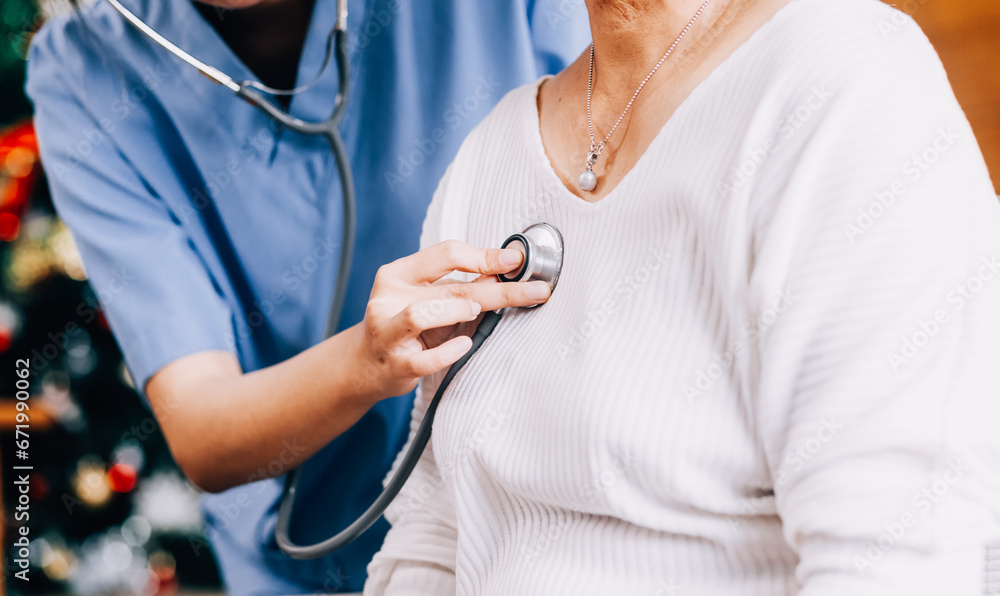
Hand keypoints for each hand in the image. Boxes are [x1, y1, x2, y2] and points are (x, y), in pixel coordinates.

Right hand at [354, 240, 550, 399]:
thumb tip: (506, 272)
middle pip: (450, 287)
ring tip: (479, 312)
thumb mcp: (429, 299)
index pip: (446, 254)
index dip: (484, 256)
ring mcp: (388, 332)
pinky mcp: (396, 365)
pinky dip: (449, 352)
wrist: (367, 366)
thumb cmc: (406, 329)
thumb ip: (461, 286)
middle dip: (497, 288)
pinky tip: (465, 345)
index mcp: (398, 274)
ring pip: (422, 315)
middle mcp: (388, 299)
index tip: (516, 260)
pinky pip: (426, 358)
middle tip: (532, 291)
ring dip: (459, 311)